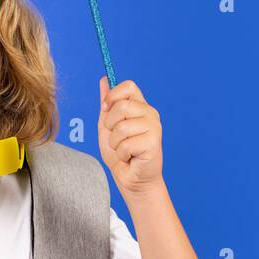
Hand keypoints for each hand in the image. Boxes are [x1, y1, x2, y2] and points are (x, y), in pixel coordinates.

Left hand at [98, 76, 162, 193]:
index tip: (106, 109)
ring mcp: (154, 127)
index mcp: (140, 106)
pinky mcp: (154, 143)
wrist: (131, 179)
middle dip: (110, 125)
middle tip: (116, 138)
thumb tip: (103, 79)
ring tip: (123, 149)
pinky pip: (126, 144)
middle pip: (122, 106)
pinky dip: (122, 154)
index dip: (113, 96)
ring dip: (115, 143)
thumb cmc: (120, 153)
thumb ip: (107, 104)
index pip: (128, 86)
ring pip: (121, 127)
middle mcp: (150, 114)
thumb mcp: (107, 126)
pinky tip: (130, 157)